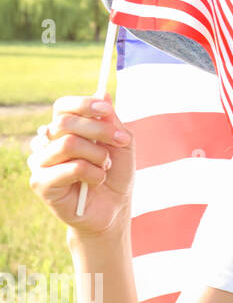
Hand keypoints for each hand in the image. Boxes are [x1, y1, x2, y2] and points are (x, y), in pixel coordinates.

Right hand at [28, 96, 133, 237]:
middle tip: (120, 142)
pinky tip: (96, 181)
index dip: (83, 104)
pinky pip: (71, 168)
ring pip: (68, 144)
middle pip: (64, 122)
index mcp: (65, 131)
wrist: (114, 208)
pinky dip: (93, 173)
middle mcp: (48, 143)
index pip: (62, 107)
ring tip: (105, 167)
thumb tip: (102, 93)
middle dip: (99, 130)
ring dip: (98, 155)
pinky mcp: (40, 183)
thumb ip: (111, 121)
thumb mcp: (121, 144)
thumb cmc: (115, 175)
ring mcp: (41, 163)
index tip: (106, 110)